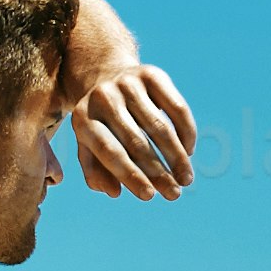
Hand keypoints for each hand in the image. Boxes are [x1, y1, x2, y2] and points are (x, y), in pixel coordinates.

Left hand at [66, 19, 194, 199]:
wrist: (105, 76)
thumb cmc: (99, 124)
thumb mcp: (88, 146)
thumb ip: (95, 172)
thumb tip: (115, 192)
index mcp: (82, 119)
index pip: (109, 152)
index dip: (130, 176)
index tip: (150, 196)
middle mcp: (104, 97)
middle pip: (137, 142)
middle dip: (158, 173)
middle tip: (174, 194)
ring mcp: (128, 83)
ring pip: (159, 126)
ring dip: (176, 157)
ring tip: (186, 179)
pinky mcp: (152, 74)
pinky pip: (176, 108)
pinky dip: (185, 133)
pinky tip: (188, 152)